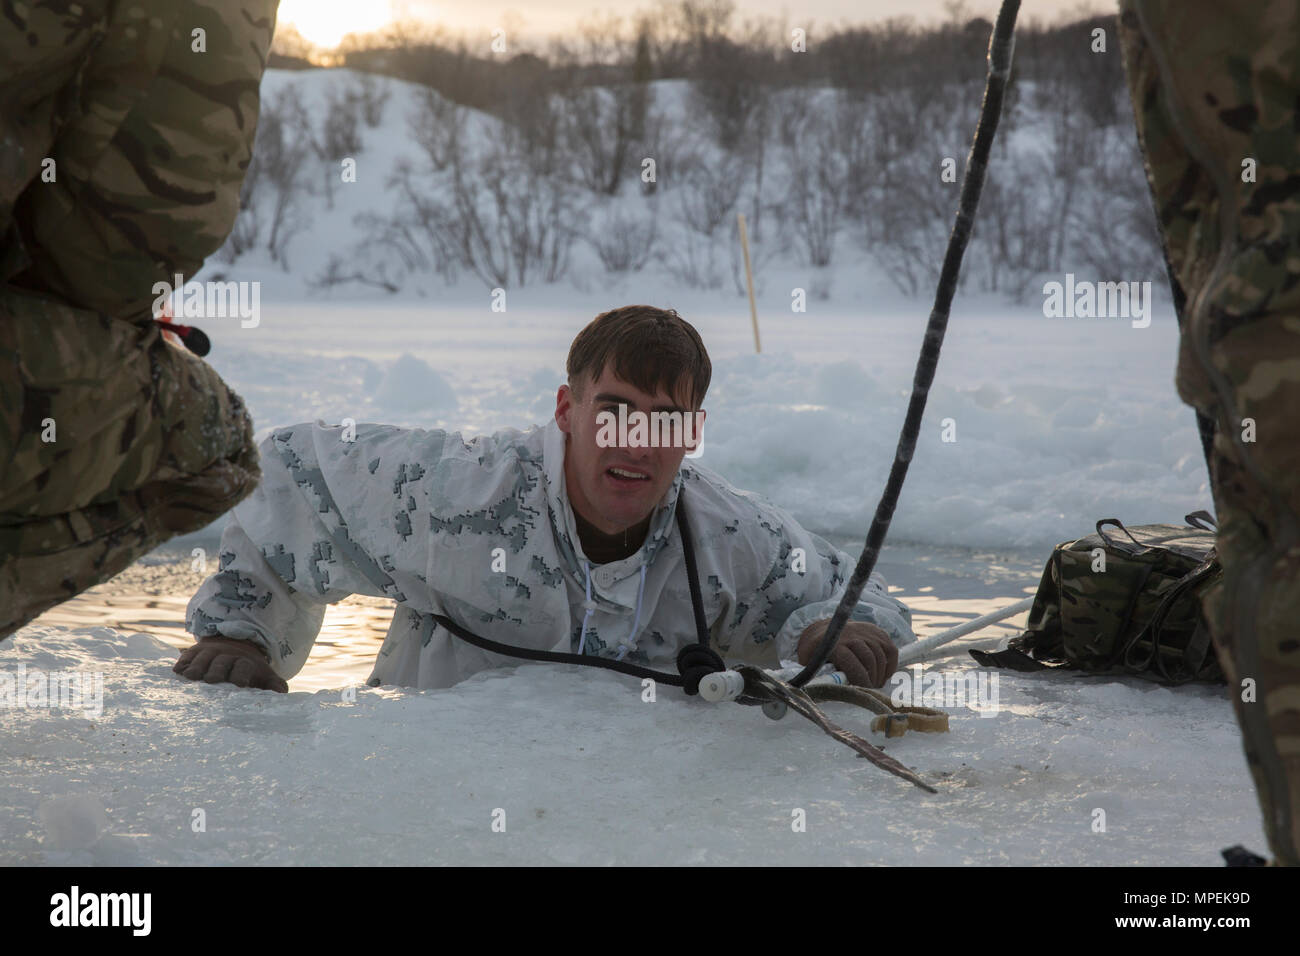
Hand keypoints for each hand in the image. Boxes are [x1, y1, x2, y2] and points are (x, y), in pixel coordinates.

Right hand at [173, 637, 288, 692]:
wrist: (233, 646)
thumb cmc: (249, 670)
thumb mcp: (264, 676)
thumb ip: (274, 686)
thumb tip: (282, 695)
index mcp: (244, 663)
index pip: (243, 667)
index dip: (241, 674)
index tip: (239, 684)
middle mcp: (226, 656)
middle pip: (221, 662)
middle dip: (216, 670)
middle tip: (211, 680)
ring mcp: (209, 653)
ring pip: (203, 658)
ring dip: (197, 666)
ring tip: (190, 676)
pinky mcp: (193, 652)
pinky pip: (187, 655)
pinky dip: (182, 662)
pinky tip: (177, 671)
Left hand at [796, 620, 898, 687]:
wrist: (823, 631)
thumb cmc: (816, 653)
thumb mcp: (808, 663)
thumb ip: (814, 676)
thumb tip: (819, 692)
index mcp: (832, 644)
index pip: (851, 661)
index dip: (860, 679)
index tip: (863, 692)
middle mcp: (850, 634)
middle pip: (869, 658)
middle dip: (872, 679)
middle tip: (870, 690)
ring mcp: (864, 631)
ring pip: (881, 654)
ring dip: (881, 674)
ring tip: (875, 684)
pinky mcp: (875, 631)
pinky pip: (890, 649)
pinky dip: (891, 664)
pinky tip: (884, 674)